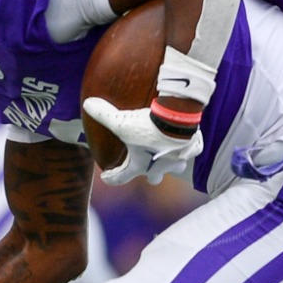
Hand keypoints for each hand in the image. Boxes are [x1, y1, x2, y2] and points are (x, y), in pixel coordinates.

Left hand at [83, 98, 202, 186]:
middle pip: (155, 178)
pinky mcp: (194, 148)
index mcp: (141, 165)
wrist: (178, 121)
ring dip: (171, 161)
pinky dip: (187, 146)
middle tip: (148, 170)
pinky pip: (191, 150)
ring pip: (176, 166)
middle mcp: (161, 167)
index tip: (105, 177)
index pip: (122, 177)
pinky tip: (185, 138)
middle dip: (152, 175)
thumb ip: (104, 114)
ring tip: (168, 152)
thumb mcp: (121, 122)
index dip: (112, 178)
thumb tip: (88, 104)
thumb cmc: (149, 127)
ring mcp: (180, 159)